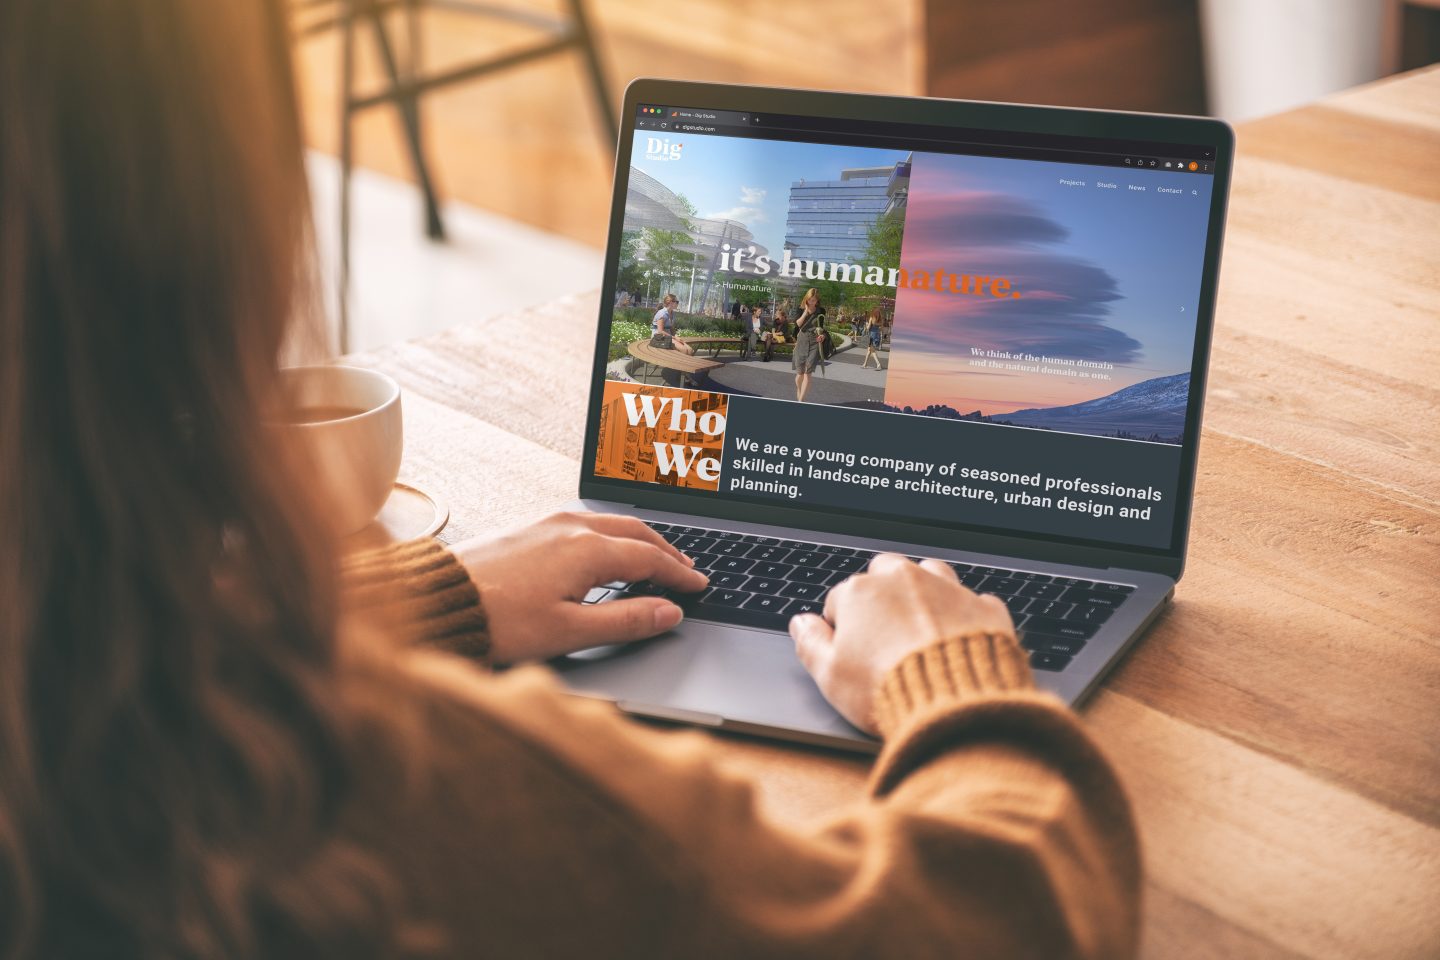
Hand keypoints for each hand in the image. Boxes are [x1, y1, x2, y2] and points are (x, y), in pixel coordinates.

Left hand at [452, 512, 708, 663]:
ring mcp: (548, 523)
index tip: (699, 585)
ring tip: (655, 557)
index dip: (679, 574)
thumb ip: (625, 620)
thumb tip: (668, 612)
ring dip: (639, 539)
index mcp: (588, 550)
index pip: (650, 559)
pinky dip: (611, 535)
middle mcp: (571, 527)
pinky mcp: (528, 528)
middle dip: (666, 550)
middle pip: (635, 532)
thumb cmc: (498, 620)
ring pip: (610, 523)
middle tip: (687, 568)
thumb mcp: (569, 631)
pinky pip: (585, 522)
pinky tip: (606, 550)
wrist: (438, 601)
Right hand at [789, 554, 1016, 734]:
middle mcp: (905, 581)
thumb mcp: (830, 676)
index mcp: (862, 593)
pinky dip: (964, 615)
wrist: (954, 705)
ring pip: (930, 574)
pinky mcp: (983, 608)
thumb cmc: (886, 690)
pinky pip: (971, 601)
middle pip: (884, 574)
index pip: (840, 599)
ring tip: (920, 627)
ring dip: (923, 593)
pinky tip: (959, 638)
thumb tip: (800, 624)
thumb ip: (811, 644)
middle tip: (883, 635)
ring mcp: (948, 589)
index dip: (841, 627)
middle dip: (880, 597)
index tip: (850, 650)